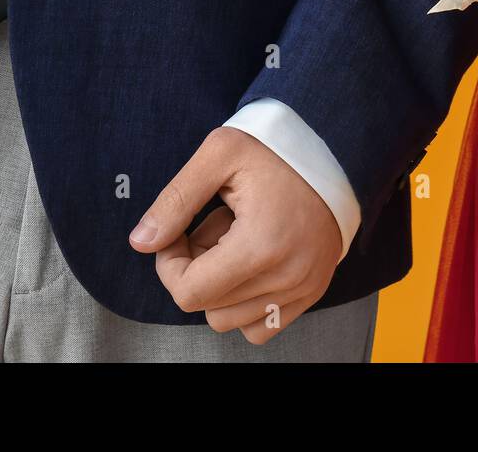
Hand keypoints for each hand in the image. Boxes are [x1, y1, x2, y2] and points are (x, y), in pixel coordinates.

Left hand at [129, 126, 342, 343]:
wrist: (335, 149)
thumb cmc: (275, 149)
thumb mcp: (219, 156)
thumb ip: (176, 200)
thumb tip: (141, 242)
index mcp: (261, 245)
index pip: (189, 293)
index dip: (169, 265)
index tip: (179, 233)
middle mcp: (286, 276)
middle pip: (206, 307)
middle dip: (195, 271)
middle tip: (209, 229)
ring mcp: (303, 288)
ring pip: (230, 321)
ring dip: (220, 288)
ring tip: (234, 242)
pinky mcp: (312, 292)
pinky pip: (261, 328)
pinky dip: (245, 306)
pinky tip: (251, 265)